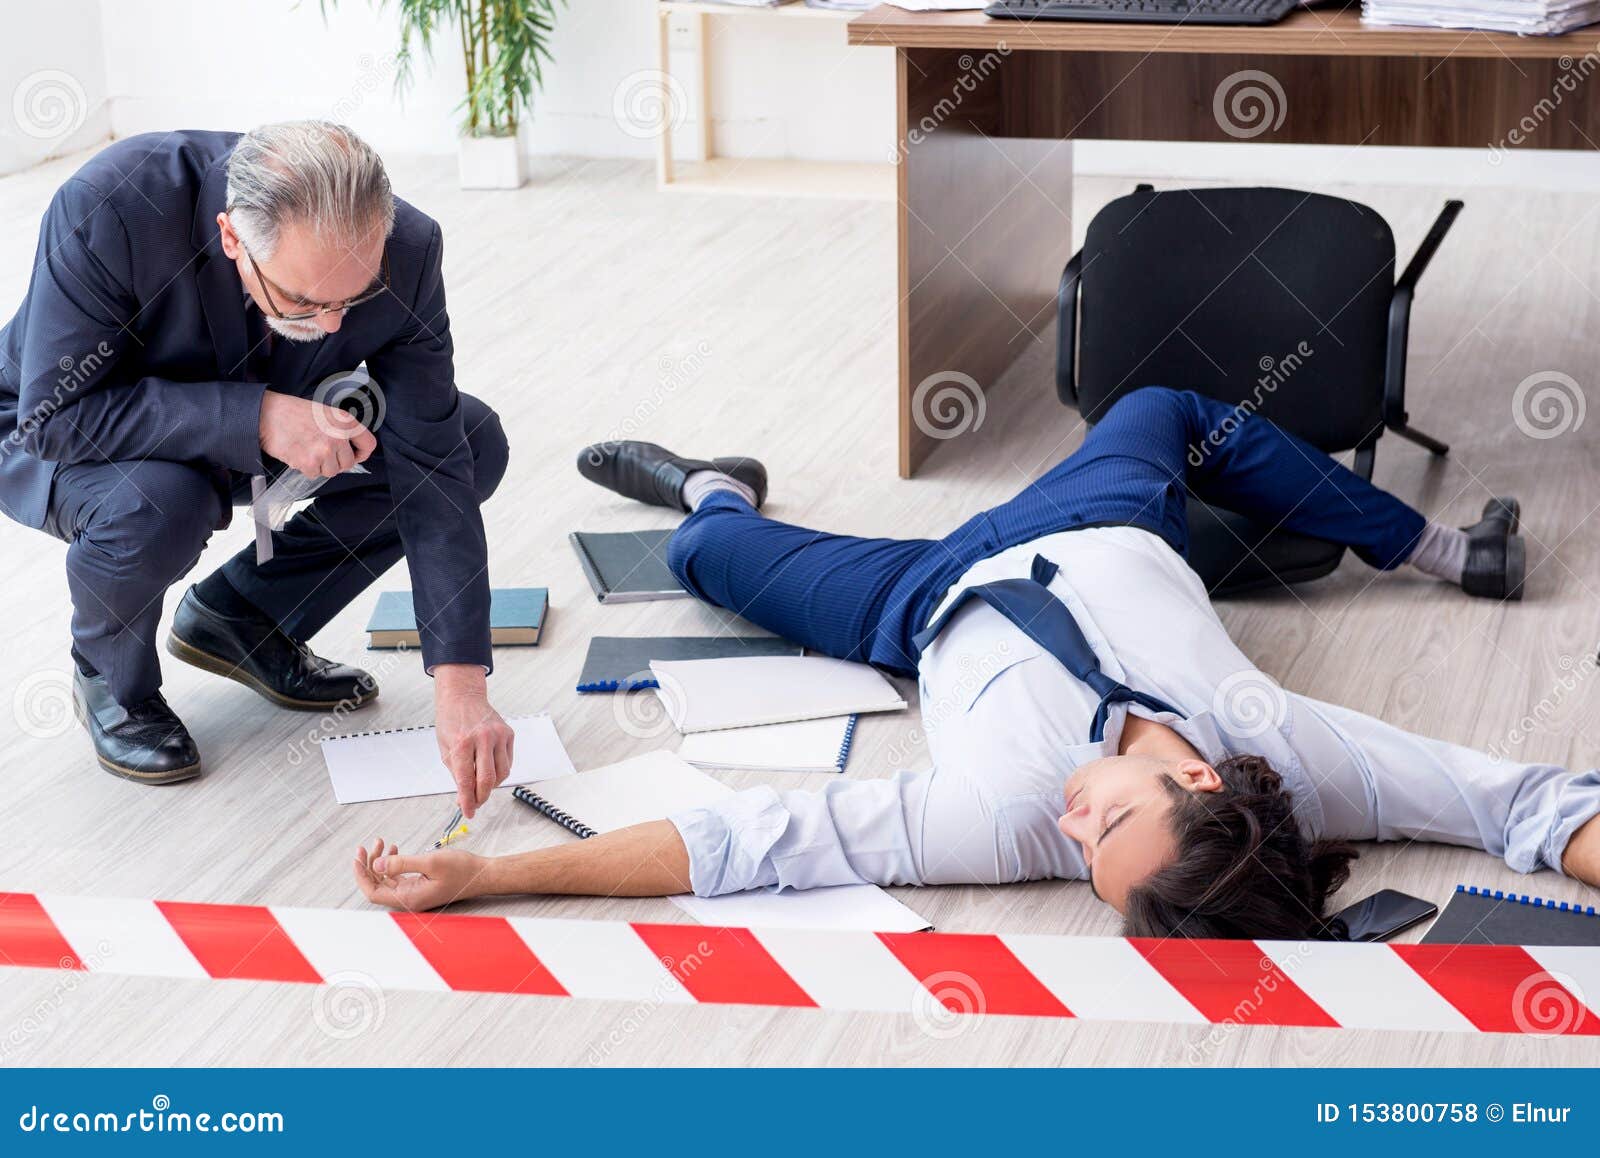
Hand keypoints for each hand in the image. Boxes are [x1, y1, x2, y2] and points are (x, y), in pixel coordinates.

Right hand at [258, 390, 376, 477]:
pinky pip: (314, 474)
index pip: (368, 445)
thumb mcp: (326, 413)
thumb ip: (341, 430)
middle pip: (348, 464)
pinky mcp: (309, 463)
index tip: (355, 455)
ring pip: (331, 471)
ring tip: (308, 450)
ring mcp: (324, 451)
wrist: (267, 414)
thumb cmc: (294, 412)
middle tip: (323, 453)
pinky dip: (306, 468)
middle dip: (336, 462)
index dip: (362, 453)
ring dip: (321, 465)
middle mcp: (338, 437)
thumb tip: (351, 450)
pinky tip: (299, 453)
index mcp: (345, 422)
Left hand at [353, 838, 487, 910]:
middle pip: (378, 884)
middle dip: (370, 864)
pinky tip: (394, 850)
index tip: (358, 857)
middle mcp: (409, 899)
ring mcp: (414, 893)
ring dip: (381, 861)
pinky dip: (392, 863)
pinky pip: (398, 877)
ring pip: (387, 879)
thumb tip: (376, 865)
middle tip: (370, 844)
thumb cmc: (461, 870)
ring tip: (382, 842)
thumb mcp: (430, 862)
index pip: (373, 892)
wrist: (481, 875)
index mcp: (409, 897)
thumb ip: (402, 864)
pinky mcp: (419, 887)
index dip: (362, 875)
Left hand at [434, 664, 513, 818]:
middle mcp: (483, 738)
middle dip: (481, 797)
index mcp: (462, 743)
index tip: (468, 811)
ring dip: (492, 785)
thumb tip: (465, 797)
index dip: (467, 800)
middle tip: (475, 804)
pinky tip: (489, 770)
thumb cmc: (451, 721)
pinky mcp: (509, 734)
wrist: (463, 696)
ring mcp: (499, 735)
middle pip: (488, 779)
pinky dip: (499, 771)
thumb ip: (457, 773)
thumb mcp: (445, 748)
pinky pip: (507, 762)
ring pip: (502, 773)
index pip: (466, 780)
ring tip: (480, 785)